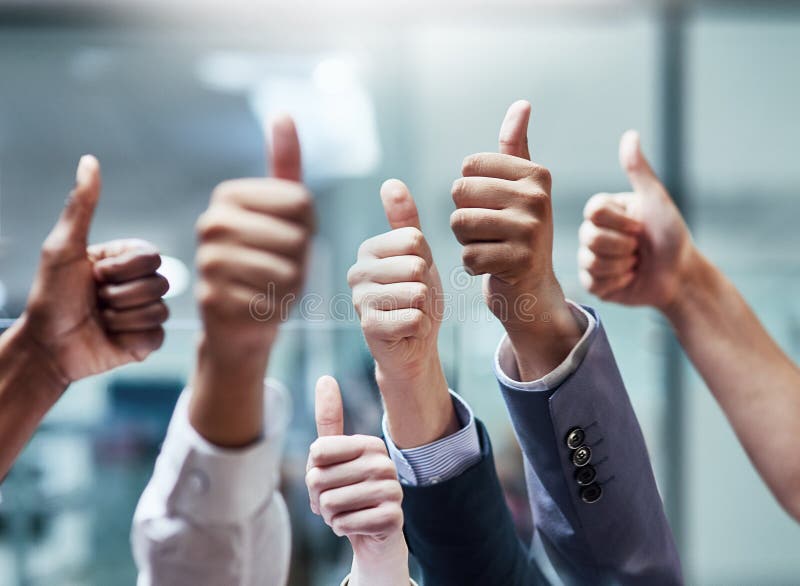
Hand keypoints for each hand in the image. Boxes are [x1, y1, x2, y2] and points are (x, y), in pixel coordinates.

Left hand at [21, 155, 167, 385]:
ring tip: (101, 320)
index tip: (94, 276)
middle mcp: (139, 284)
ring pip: (158, 310)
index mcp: (125, 261)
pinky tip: (113, 337)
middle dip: (120, 295)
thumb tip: (89, 161)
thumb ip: (81, 205)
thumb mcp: (63, 248)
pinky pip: (157, 335)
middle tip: (96, 301)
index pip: (152, 257)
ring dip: (122, 318)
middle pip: (159, 284)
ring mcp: (146, 313)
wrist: (47, 347)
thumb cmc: (50, 297)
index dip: (121, 270)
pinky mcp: (148, 341)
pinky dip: (131, 338)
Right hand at [195, 114, 312, 357]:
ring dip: (291, 286)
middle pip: (297, 238)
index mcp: (229, 195)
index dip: (308, 229)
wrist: (240, 322)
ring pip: (288, 271)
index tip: (286, 239)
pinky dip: (275, 309)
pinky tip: (257, 306)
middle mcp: (212, 222)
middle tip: (278, 267)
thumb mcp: (282, 213)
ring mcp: (208, 262)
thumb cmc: (269, 261)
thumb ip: (284, 164)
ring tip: (269, 286)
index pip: (302, 203)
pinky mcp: (213, 299)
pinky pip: (273, 301)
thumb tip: (283, 113)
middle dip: (300, 260)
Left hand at [306, 376, 409, 585]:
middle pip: (318, 480)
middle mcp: (385, 463)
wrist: (375, 536)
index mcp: (369, 444)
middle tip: (338, 502)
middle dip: (319, 499)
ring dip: (330, 516)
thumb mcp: (333, 456)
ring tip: (348, 513)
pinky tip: (357, 527)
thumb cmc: (349, 491)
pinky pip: (345, 524)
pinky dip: (342, 529)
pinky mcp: (393, 518)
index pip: (317, 452)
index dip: (313, 472)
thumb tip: (326, 378)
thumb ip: (330, 419)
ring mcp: (393, 491)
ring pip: (329, 503)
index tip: (330, 478)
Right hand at [348, 180, 456, 446]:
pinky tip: (407, 330)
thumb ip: (405, 221)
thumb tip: (390, 183)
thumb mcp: (418, 255)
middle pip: (416, 265)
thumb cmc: (415, 296)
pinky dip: (420, 326)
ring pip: (416, 292)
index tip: (416, 275)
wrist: (413, 344)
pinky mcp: (370, 328)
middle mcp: (357, 272)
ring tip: (410, 312)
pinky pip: (414, 318)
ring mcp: (360, 301)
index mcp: (369, 250)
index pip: (415, 240)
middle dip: (425, 284)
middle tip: (415, 298)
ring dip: (423, 306)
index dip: (427, 260)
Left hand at [451, 100, 581, 378]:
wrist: (532, 288)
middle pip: (460, 193)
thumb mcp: (520, 187)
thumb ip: (515, 147)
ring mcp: (531, 231)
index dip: (469, 191)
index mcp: (536, 174)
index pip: (469, 167)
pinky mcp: (519, 262)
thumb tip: (522, 104)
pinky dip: (471, 265)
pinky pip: (467, 256)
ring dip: (465, 241)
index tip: (493, 207)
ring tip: (489, 247)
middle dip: (464, 216)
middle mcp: (537, 198)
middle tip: (488, 232)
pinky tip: (491, 267)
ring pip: (460, 223)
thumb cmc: (518, 231)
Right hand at [577, 130, 695, 310]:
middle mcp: (592, 233)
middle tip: (639, 247)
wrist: (680, 274)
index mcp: (604, 212)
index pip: (594, 211)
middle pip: (590, 237)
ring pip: (592, 261)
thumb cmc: (671, 234)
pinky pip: (594, 282)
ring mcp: (590, 259)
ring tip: (635, 264)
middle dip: (624, 245)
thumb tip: (630, 134)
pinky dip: (618, 282)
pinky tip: (629, 279)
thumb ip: (638, 170)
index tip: (639, 225)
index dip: (621, 222)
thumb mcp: (655, 200)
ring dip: (623, 265)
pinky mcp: (594, 284)